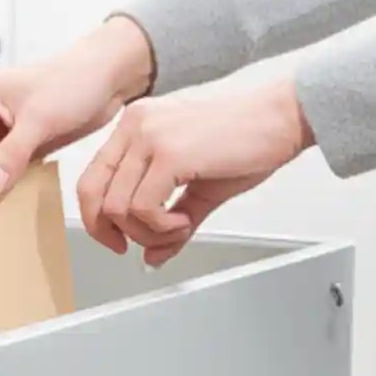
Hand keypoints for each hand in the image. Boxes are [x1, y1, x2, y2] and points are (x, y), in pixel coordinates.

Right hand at [0, 16, 153, 195]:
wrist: (109, 77)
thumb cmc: (72, 83)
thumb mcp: (38, 119)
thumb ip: (12, 154)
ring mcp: (2, 133)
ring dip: (0, 189)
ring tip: (3, 216)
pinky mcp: (21, 146)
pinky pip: (11, 171)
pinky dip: (16, 185)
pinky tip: (20, 204)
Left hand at [77, 77, 313, 266]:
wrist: (286, 116)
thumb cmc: (247, 142)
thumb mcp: (197, 186)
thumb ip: (169, 222)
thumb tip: (151, 258)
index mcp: (134, 126)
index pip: (90, 180)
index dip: (96, 220)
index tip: (118, 241)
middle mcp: (134, 126)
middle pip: (94, 197)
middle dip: (118, 233)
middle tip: (150, 244)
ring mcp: (149, 136)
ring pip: (118, 208)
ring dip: (147, 233)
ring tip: (179, 228)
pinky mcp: (169, 153)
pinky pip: (143, 208)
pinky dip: (162, 228)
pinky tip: (184, 221)